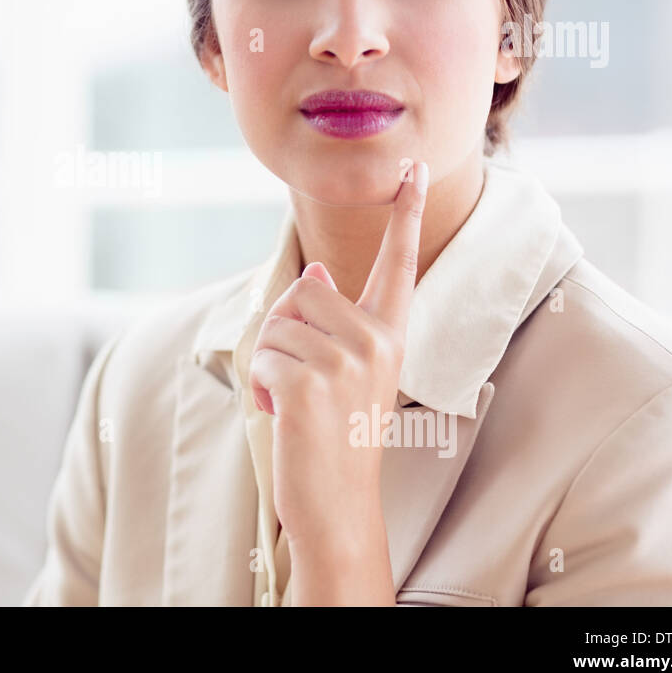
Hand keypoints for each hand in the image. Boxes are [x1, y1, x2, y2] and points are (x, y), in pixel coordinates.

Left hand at [248, 160, 427, 551]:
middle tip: (300, 379)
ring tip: (294, 402)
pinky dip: (258, 385)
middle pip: (304, 288)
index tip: (413, 167)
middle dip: (283, 330)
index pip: (398, 263)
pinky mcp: (310, 384)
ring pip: (277, 323)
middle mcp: (377, 342)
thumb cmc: (335, 435)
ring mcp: (346, 362)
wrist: (337, 505)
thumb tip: (318, 268)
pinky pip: (261, 355)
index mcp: (389, 335)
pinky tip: (281, 414)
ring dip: (268, 362)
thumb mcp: (346, 373)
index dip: (405, 213)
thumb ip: (336, 321)